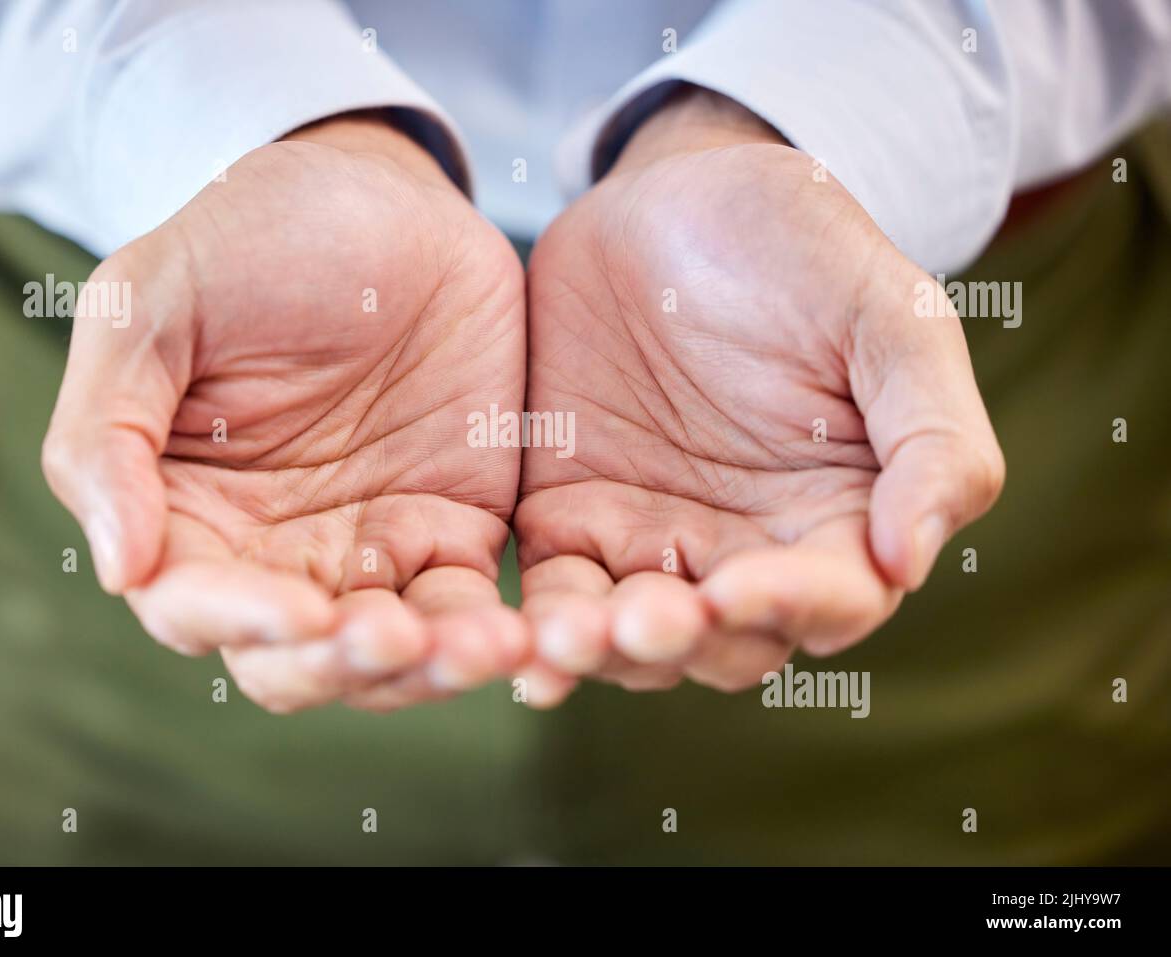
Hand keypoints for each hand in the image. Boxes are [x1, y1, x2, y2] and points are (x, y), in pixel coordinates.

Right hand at [43, 112, 527, 712]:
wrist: (381, 194)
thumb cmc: (246, 240)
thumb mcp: (147, 305)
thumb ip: (108, 431)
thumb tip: (119, 571)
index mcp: (187, 512)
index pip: (194, 605)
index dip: (240, 622)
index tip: (300, 611)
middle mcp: (275, 552)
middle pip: (296, 661)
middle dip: (342, 665)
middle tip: (394, 637)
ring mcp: (369, 547)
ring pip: (391, 654)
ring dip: (432, 667)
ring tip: (485, 643)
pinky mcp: (454, 531)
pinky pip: (468, 607)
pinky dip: (491, 633)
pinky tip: (524, 630)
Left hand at [515, 88, 1003, 704]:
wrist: (673, 193)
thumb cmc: (802, 248)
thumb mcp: (891, 316)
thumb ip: (930, 435)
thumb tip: (912, 560)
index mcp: (838, 515)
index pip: (833, 597)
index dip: (791, 606)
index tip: (739, 589)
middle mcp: (746, 548)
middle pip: (723, 643)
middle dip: (682, 644)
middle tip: (641, 623)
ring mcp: (652, 540)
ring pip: (633, 635)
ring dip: (603, 649)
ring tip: (565, 639)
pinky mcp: (569, 518)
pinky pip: (557, 592)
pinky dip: (539, 629)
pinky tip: (516, 650)